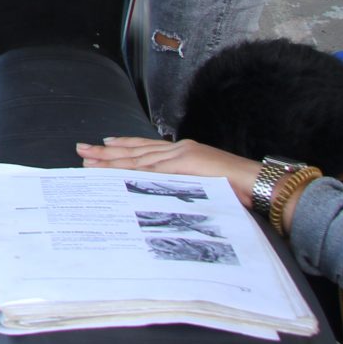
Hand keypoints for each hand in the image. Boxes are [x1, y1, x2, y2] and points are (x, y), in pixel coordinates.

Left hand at [76, 136, 260, 208]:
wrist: (259, 185)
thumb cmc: (239, 190)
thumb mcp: (206, 186)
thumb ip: (186, 186)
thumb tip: (166, 196)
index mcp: (184, 154)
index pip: (147, 150)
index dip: (124, 148)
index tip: (103, 147)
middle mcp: (179, 150)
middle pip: (135, 150)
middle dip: (107, 152)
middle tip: (82, 150)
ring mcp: (180, 155)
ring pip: (136, 158)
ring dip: (110, 160)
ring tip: (87, 159)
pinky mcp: (183, 164)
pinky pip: (148, 168)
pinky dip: (127, 169)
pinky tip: (110, 170)